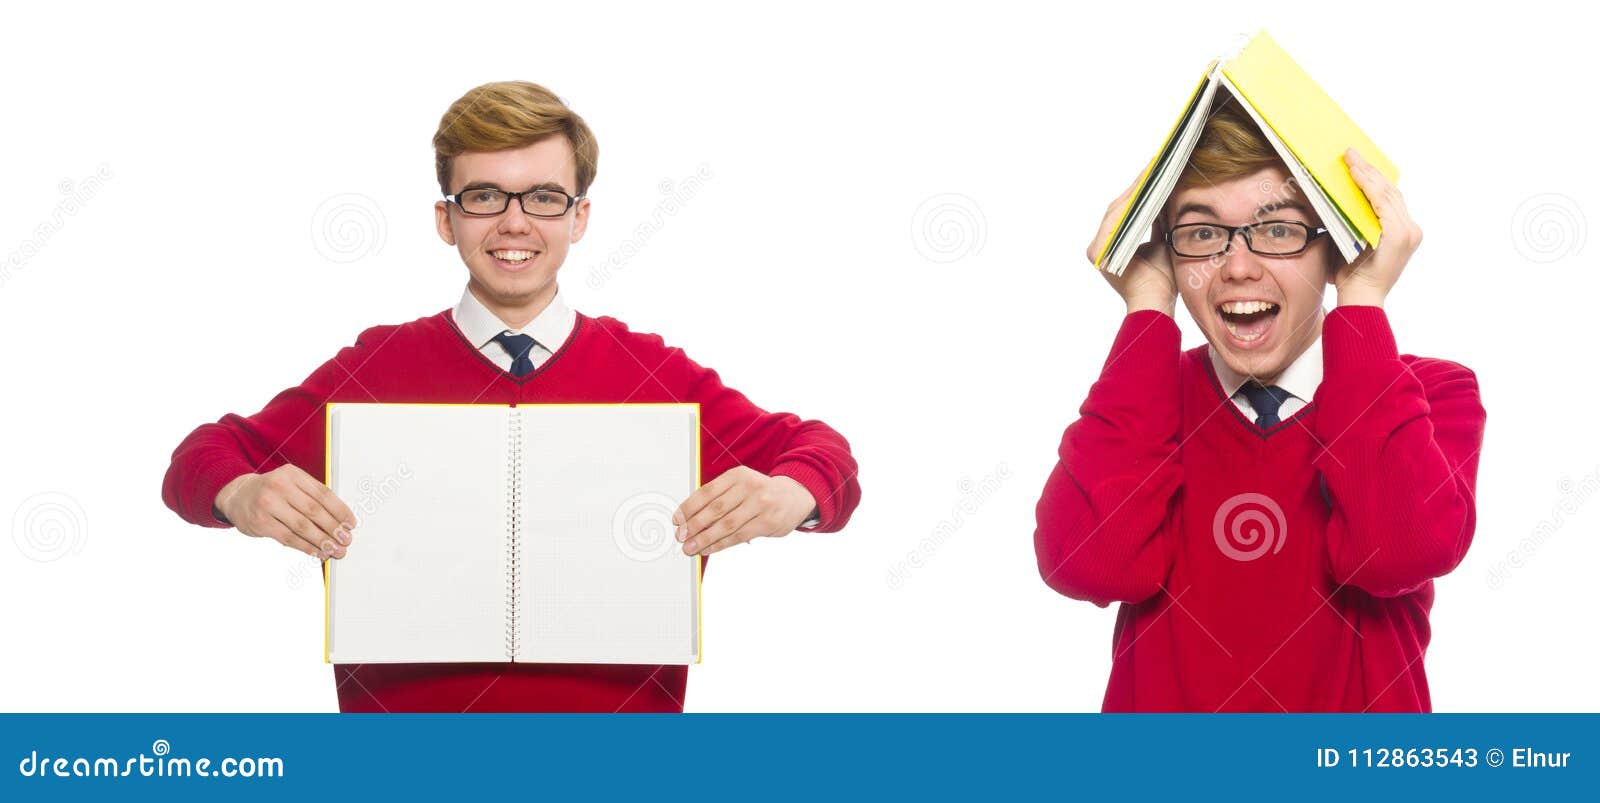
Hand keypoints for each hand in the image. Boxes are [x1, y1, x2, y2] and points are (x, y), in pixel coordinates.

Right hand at [215, 464, 355, 559]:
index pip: (323, 494)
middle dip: (334, 528)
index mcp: (293, 474)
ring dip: (322, 541)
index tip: (351, 523)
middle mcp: (280, 486)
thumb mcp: (291, 483)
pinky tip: (317, 552)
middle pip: (314, 511)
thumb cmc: (271, 491)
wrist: (237, 495)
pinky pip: (288, 538)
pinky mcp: (260, 522)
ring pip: (302, 526)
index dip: (340, 510)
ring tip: (335, 549)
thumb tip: (340, 520)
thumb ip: (312, 496)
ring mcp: (268, 504)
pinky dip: (305, 547)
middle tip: (346, 540)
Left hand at [672, 466, 816, 555]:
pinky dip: (721, 544)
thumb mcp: (740, 484)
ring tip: (691, 547)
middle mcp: (749, 487)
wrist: (794, 496)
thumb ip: (719, 496)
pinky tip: (708, 548)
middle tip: (681, 536)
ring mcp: (760, 505)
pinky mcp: (768, 523)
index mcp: (737, 475)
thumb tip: (689, 517)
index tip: (677, 519)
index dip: (689, 507)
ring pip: (726, 525)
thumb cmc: (759, 492)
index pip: (707, 492)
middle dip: (694, 525)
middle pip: (715, 509)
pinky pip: (739, 536)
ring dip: (705, 538)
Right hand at [1087, 174, 1176, 316]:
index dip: (1141, 189)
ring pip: (1117, 211)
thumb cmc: (1164, 279)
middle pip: (1120, 208)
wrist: (1156, 304)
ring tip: (1152, 172)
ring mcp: (1097, 250)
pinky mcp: (1097, 253)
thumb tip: (1169, 190)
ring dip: (1135, 191)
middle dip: (1138, 186)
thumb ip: (1160, 221)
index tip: (1157, 169)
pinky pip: (1114, 222)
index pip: (1128, 211)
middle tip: (1156, 164)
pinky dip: (1128, 206)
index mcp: (1114, 244)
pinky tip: (1144, 190)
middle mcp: (1101, 246)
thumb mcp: (1163, 242)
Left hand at [1335, 148, 1421, 307]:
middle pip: (1389, 191)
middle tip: (1350, 153)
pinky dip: (1368, 186)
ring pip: (1386, 193)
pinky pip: (1382, 203)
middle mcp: (1411, 230)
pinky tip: (1355, 174)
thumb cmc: (1350, 275)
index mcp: (1403, 231)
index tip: (1358, 161)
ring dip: (1367, 174)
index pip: (1389, 198)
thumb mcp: (1353, 242)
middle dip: (1369, 170)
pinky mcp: (1399, 234)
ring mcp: (1408, 232)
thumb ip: (1354, 221)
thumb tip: (1336, 196)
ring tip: (1350, 159)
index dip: (1374, 178)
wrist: (1359, 299)